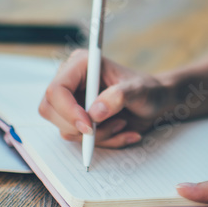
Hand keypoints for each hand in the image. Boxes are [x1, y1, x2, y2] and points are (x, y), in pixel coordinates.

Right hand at [38, 48, 170, 147]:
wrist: (156, 102)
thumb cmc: (149, 90)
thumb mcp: (139, 90)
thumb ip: (119, 97)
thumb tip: (94, 113)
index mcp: (81, 65)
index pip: (55, 90)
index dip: (67, 111)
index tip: (89, 126)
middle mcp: (71, 82)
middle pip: (50, 111)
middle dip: (79, 127)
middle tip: (106, 128)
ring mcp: (72, 101)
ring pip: (65, 129)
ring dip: (97, 135)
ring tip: (122, 124)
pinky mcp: (78, 119)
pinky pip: (79, 139)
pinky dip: (103, 141)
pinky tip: (123, 131)